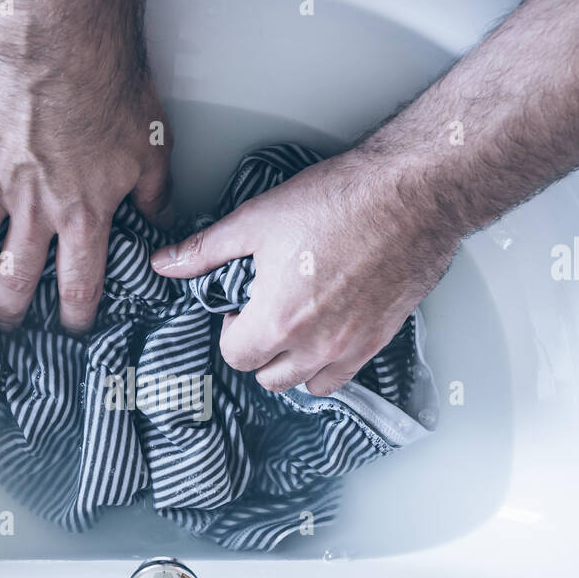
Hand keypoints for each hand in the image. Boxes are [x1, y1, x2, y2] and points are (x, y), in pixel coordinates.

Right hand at [0, 46, 172, 332]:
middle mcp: (35, 211)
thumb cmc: (110, 88)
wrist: (59, 40)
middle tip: (4, 327)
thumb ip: (153, 192)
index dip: (75, 315)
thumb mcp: (151, 147)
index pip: (79, 285)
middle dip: (9, 312)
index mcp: (84, 217)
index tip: (71, 328)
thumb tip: (162, 218)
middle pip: (15, 279)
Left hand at [150, 146, 458, 395]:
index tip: (241, 306)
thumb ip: (206, 251)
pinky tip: (327, 330)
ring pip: (306, 384)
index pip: (236, 356)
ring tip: (297, 324)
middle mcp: (316, 344)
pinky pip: (344, 377)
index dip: (232, 330)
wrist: (414, 193)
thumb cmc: (342, 200)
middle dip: (259, 350)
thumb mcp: (258, 219)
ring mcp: (351, 347)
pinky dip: (328, 365)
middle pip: (269, 377)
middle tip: (267, 313)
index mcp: (280, 318)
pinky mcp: (380, 340)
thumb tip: (164, 264)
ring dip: (293, 363)